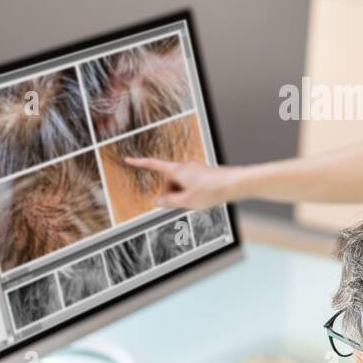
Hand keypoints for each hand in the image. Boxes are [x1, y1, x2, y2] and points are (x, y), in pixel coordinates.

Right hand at [122, 157, 236, 208]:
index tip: (127, 159)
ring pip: (179, 182)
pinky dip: (190, 191)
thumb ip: (169, 202)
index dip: (139, 163)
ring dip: (181, 193)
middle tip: (181, 204)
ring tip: (195, 201)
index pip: (153, 164)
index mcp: (177, 170)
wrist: (235, 183)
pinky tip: (201, 198)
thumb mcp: (186, 202)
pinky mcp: (202, 173)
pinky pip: (189, 183)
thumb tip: (158, 201)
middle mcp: (184, 166)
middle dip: (169, 192)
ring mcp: (194, 168)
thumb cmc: (212, 191)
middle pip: (168, 179)